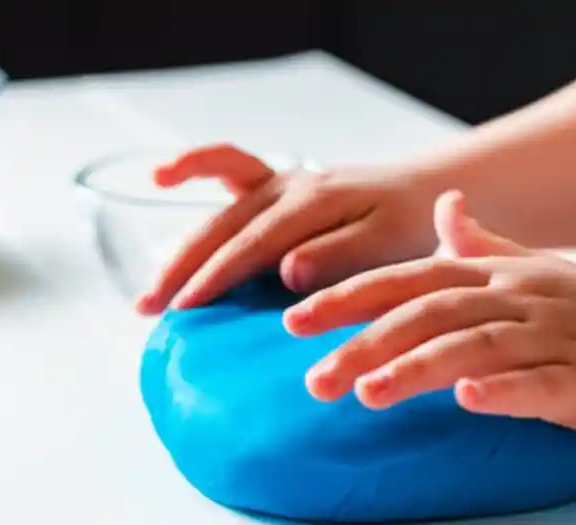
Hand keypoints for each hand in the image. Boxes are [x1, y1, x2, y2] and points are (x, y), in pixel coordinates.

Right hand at [134, 145, 438, 314]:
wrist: (428, 192)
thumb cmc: (412, 226)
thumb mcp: (391, 244)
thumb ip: (340, 255)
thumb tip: (286, 270)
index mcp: (315, 202)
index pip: (253, 245)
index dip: (216, 276)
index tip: (185, 308)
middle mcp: (290, 186)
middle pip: (223, 228)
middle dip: (181, 268)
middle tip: (148, 308)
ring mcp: (279, 181)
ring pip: (217, 213)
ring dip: (179, 250)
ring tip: (147, 294)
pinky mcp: (274, 183)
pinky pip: (227, 166)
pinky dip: (194, 167)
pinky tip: (160, 179)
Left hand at [282, 190, 575, 440]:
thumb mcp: (535, 270)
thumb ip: (481, 245)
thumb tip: (444, 208)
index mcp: (496, 275)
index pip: (408, 281)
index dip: (349, 297)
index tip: (291, 319)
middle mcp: (516, 299)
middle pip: (427, 315)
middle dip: (363, 343)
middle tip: (311, 378)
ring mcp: (552, 338)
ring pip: (473, 346)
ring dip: (416, 368)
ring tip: (366, 393)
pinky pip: (540, 384)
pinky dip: (502, 390)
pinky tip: (467, 400)